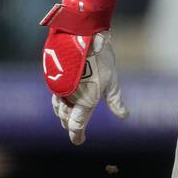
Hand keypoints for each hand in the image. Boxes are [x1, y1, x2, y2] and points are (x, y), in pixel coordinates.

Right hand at [48, 30, 128, 144]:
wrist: (82, 36)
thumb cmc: (101, 59)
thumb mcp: (112, 81)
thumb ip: (115, 100)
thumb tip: (124, 116)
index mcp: (85, 102)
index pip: (77, 125)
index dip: (77, 135)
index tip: (79, 141)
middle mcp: (69, 98)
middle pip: (65, 118)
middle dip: (69, 124)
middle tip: (74, 129)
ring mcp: (59, 87)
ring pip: (58, 107)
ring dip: (62, 114)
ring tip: (66, 117)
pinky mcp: (53, 77)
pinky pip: (54, 95)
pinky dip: (58, 102)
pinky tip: (62, 100)